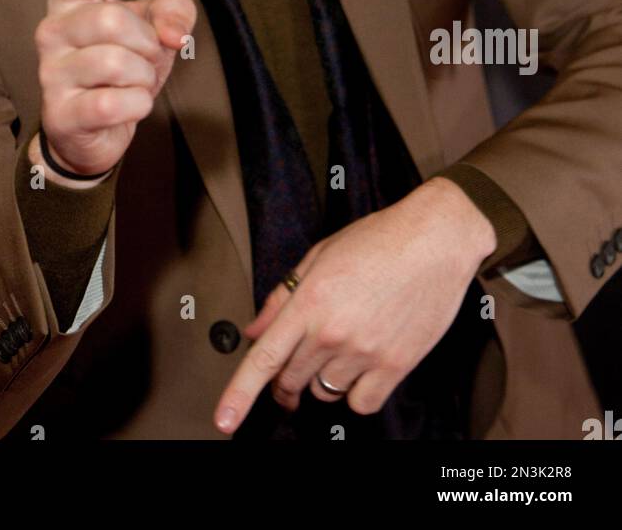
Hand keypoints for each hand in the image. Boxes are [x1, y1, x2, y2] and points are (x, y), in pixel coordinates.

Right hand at [34, 0, 196, 177]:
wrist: (95, 131)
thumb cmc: (121, 70)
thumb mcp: (153, 31)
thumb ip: (173, 12)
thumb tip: (173, 33)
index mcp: (73, 2)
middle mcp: (53, 31)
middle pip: (112, 21)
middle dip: (146, 44)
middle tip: (144, 59)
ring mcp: (50, 72)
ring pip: (115, 63)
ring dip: (142, 79)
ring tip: (132, 85)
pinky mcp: (59, 112)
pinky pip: (112, 103)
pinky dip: (135, 106)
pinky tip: (125, 106)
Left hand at [212, 177, 495, 432]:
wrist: (435, 240)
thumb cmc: (380, 239)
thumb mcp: (320, 255)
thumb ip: (283, 296)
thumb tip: (254, 331)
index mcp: (309, 300)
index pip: (264, 358)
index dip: (239, 395)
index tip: (224, 420)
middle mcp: (333, 331)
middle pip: (291, 380)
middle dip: (284, 381)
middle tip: (290, 372)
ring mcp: (365, 351)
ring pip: (325, 392)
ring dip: (323, 380)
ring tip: (339, 350)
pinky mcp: (395, 365)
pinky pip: (362, 403)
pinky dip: (357, 394)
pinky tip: (362, 369)